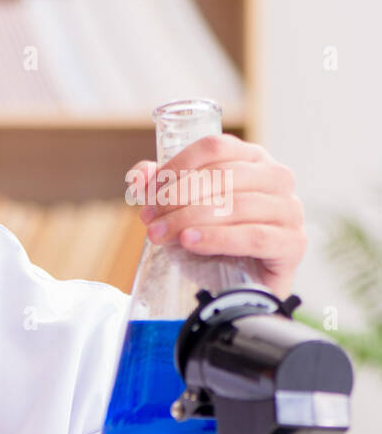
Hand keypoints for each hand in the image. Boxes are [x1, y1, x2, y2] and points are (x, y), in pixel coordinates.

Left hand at [125, 134, 305, 298]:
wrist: (238, 285)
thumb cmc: (211, 239)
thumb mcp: (181, 210)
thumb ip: (160, 189)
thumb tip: (139, 175)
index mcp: (252, 159)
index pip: (215, 147)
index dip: (177, 166)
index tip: (149, 191)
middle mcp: (277, 177)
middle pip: (223, 176)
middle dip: (177, 198)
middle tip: (149, 220)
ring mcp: (290, 209)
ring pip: (237, 205)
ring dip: (189, 219)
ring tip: (160, 235)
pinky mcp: (293, 243)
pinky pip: (254, 236)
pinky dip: (217, 238)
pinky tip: (190, 242)